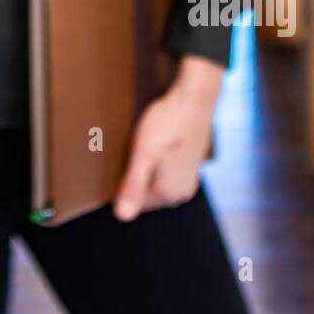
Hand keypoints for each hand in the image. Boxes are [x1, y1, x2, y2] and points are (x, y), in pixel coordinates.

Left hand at [112, 58, 222, 220]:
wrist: (195, 98)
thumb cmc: (168, 121)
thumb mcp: (144, 152)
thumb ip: (133, 185)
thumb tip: (122, 215)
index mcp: (168, 193)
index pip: (133, 204)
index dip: (121, 184)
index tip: (118, 161)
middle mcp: (181, 192)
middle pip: (145, 194)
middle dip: (133, 177)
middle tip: (128, 151)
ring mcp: (188, 178)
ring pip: (155, 182)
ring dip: (144, 168)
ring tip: (140, 145)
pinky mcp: (190, 164)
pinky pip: (165, 172)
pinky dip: (156, 162)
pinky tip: (154, 144)